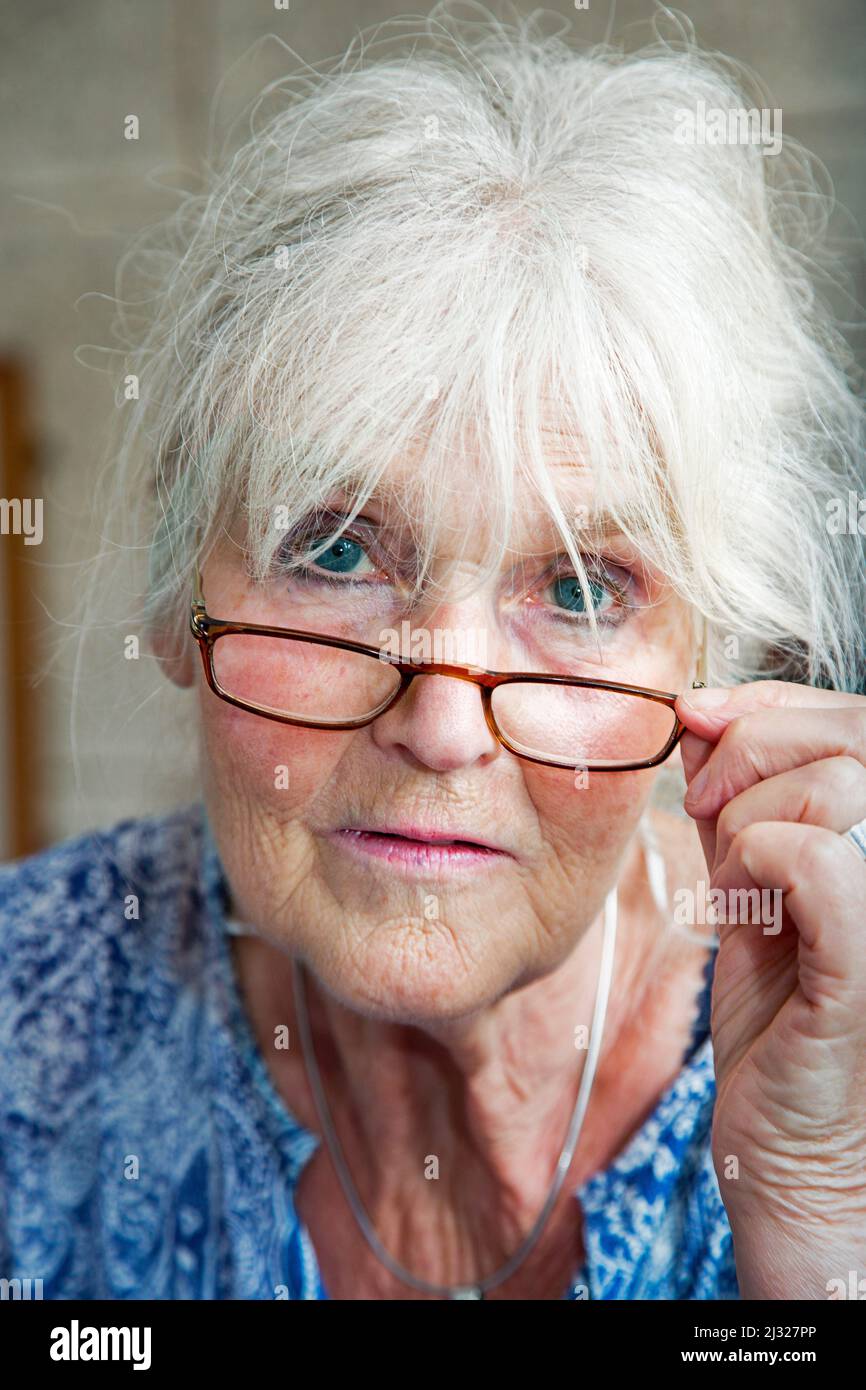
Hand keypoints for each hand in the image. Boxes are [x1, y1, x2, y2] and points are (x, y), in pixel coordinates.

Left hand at [675, 679, 865, 1299]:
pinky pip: (822, 864)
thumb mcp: (757, 891)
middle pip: (855, 740)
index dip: (776, 704)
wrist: (795, 1156)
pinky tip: (742, 897)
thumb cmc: (783, 1025)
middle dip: (752, 748)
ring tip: (731, 880)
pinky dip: (762, 855)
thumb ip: (742, 806)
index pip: (861, 722)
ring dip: (748, 817)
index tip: (700, 717)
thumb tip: (702, 715)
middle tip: (704, 807)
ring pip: (837, 790)